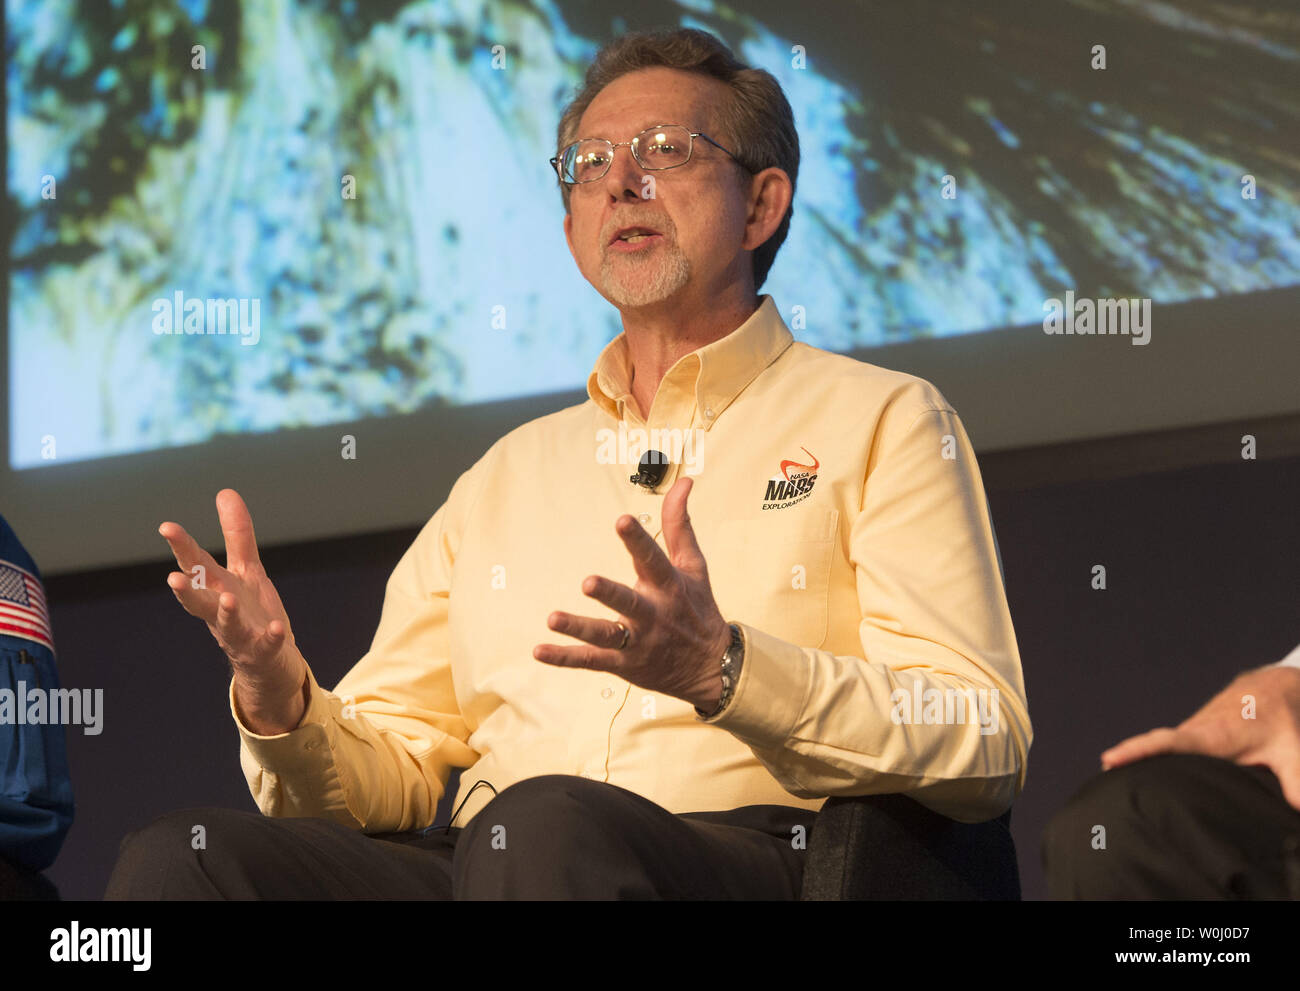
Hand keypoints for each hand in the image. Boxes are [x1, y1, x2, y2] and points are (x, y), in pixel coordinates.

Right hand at [160, 489, 306, 732]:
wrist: (269, 660)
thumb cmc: (250, 611)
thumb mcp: (246, 569)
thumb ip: (236, 534)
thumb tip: (225, 492)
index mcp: (216, 588)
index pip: (195, 565)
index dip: (182, 546)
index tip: (167, 527)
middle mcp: (221, 611)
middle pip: (200, 599)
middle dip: (186, 588)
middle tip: (172, 577)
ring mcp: (240, 633)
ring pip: (227, 625)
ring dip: (225, 613)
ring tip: (226, 599)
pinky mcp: (263, 650)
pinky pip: (266, 644)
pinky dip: (270, 636)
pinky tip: (277, 627)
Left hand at [533, 476, 731, 710]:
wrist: (710, 667)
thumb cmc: (697, 608)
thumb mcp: (693, 566)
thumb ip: (680, 524)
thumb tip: (683, 481)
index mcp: (669, 586)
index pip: (652, 559)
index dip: (637, 540)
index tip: (622, 520)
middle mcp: (653, 614)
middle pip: (628, 602)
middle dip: (609, 594)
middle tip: (588, 582)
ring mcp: (637, 642)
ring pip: (605, 635)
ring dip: (579, 629)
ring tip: (553, 619)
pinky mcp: (624, 664)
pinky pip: (591, 660)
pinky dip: (565, 658)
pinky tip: (539, 651)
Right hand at [1101, 664, 1299, 809]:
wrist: (1276, 687)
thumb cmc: (1282, 716)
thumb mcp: (1294, 751)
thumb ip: (1295, 785)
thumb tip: (1294, 814)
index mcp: (1212, 734)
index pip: (1169, 742)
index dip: (1139, 750)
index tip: (1110, 760)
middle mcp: (1195, 731)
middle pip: (1155, 749)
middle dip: (1127, 763)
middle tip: (1100, 787)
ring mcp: (1192, 733)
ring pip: (1165, 751)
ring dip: (1143, 763)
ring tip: (1118, 788)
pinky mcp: (1195, 737)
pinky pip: (1172, 750)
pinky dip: (1159, 761)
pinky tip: (1153, 779)